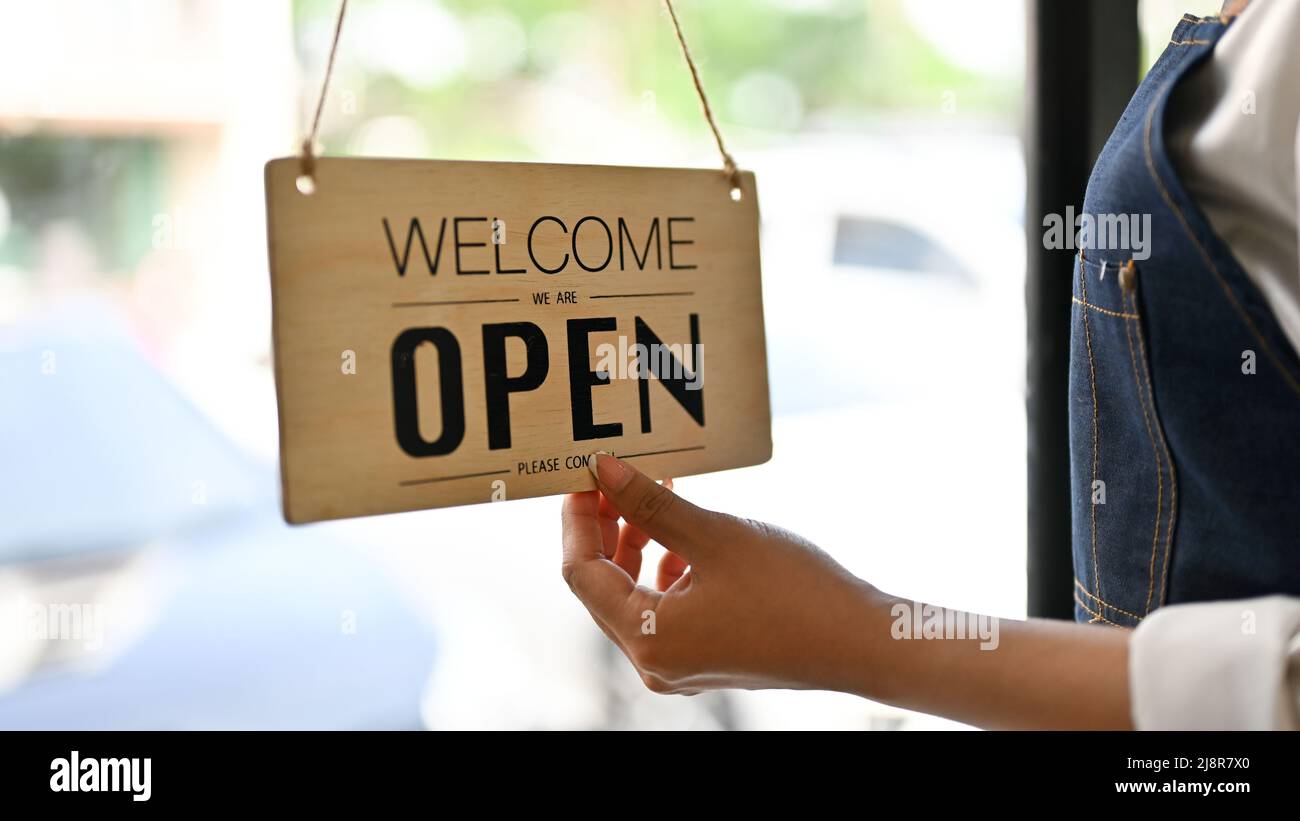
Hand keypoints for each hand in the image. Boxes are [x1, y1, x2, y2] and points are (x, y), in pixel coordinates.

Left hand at [561, 452, 879, 694]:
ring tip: (657, 493)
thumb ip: (649, 503)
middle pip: (604, 586)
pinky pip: (667, 608)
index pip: (581, 572)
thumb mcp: (713, 535)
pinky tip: (689, 534)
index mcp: (647, 640)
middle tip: (617, 477)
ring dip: (638, 542)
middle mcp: (656, 662)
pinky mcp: (708, 656)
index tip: (585, 476)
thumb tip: (603, 471)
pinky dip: (667, 566)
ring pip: (635, 595)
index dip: (578, 519)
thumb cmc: (793, 592)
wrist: (863, 641)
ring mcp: (682, 664)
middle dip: (606, 527)